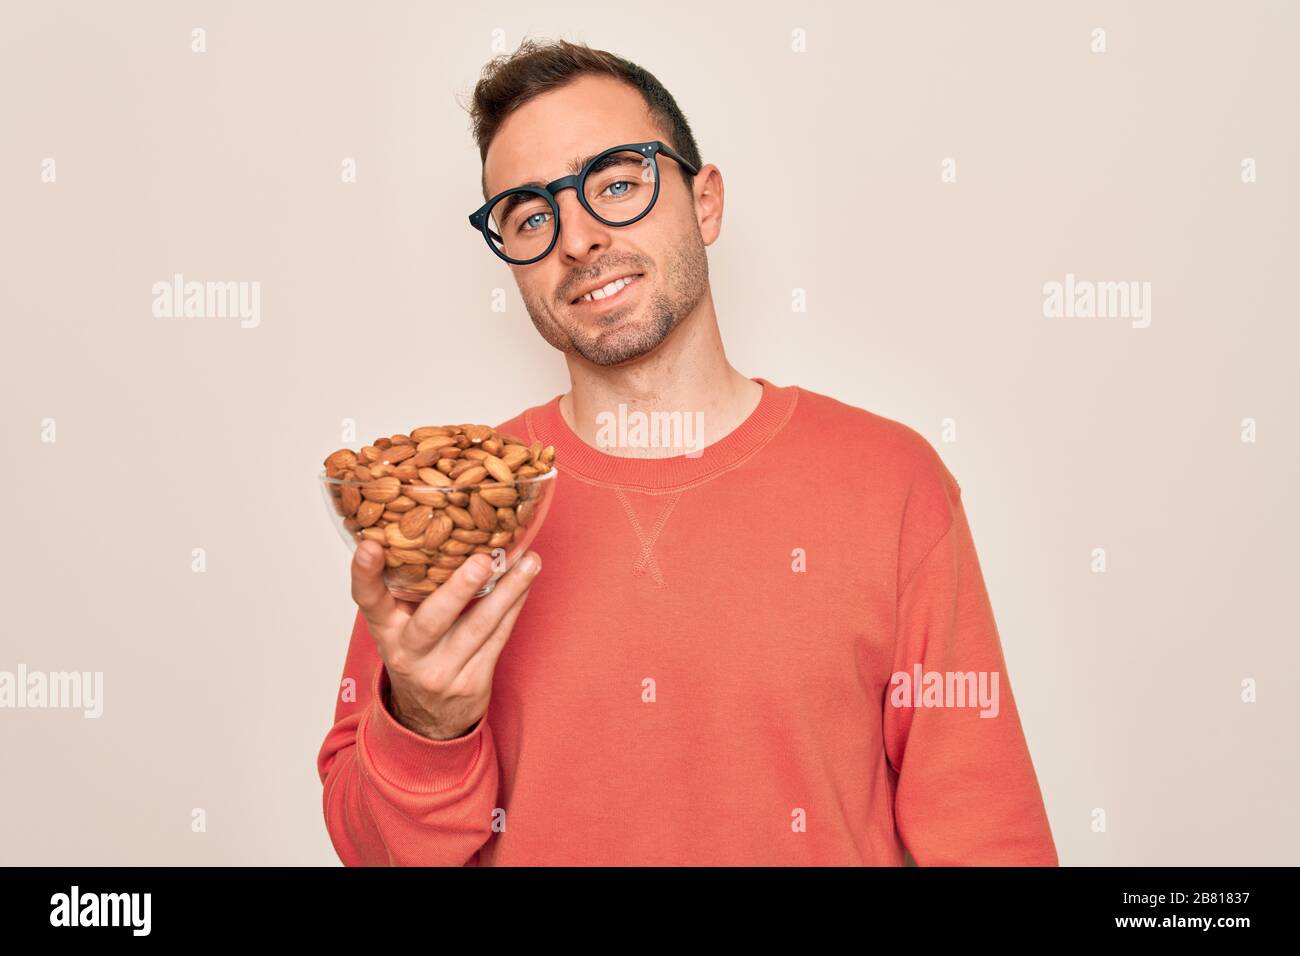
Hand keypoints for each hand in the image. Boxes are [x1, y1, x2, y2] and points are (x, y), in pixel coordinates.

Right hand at [350, 542, 540, 739]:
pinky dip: (515, 606)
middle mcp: (408, 653)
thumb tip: (435, 524)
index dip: (365, 573)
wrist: (429, 719)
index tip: (369, 546)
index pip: (368, 600)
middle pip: (433, 619)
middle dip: (459, 589)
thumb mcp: (400, 624)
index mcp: (385, 630)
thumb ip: (409, 586)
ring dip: (508, 591)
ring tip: (529, 562)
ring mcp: (442, 671)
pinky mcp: (472, 682)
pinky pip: (498, 638)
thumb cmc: (418, 653)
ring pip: (479, 626)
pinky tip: (526, 582)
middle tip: (483, 560)